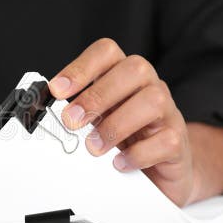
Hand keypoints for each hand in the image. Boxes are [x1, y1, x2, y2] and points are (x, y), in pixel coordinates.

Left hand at [49, 39, 222, 205]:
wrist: (161, 170)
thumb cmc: (125, 138)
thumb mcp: (97, 119)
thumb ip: (77, 109)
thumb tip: (44, 109)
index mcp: (125, 76)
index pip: (107, 52)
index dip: (81, 67)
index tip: (57, 90)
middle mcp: (149, 87)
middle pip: (134, 69)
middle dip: (97, 95)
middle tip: (72, 121)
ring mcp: (167, 113)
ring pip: (154, 100)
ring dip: (116, 124)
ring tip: (94, 147)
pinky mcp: (178, 142)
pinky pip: (167, 140)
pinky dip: (138, 154)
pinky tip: (119, 163)